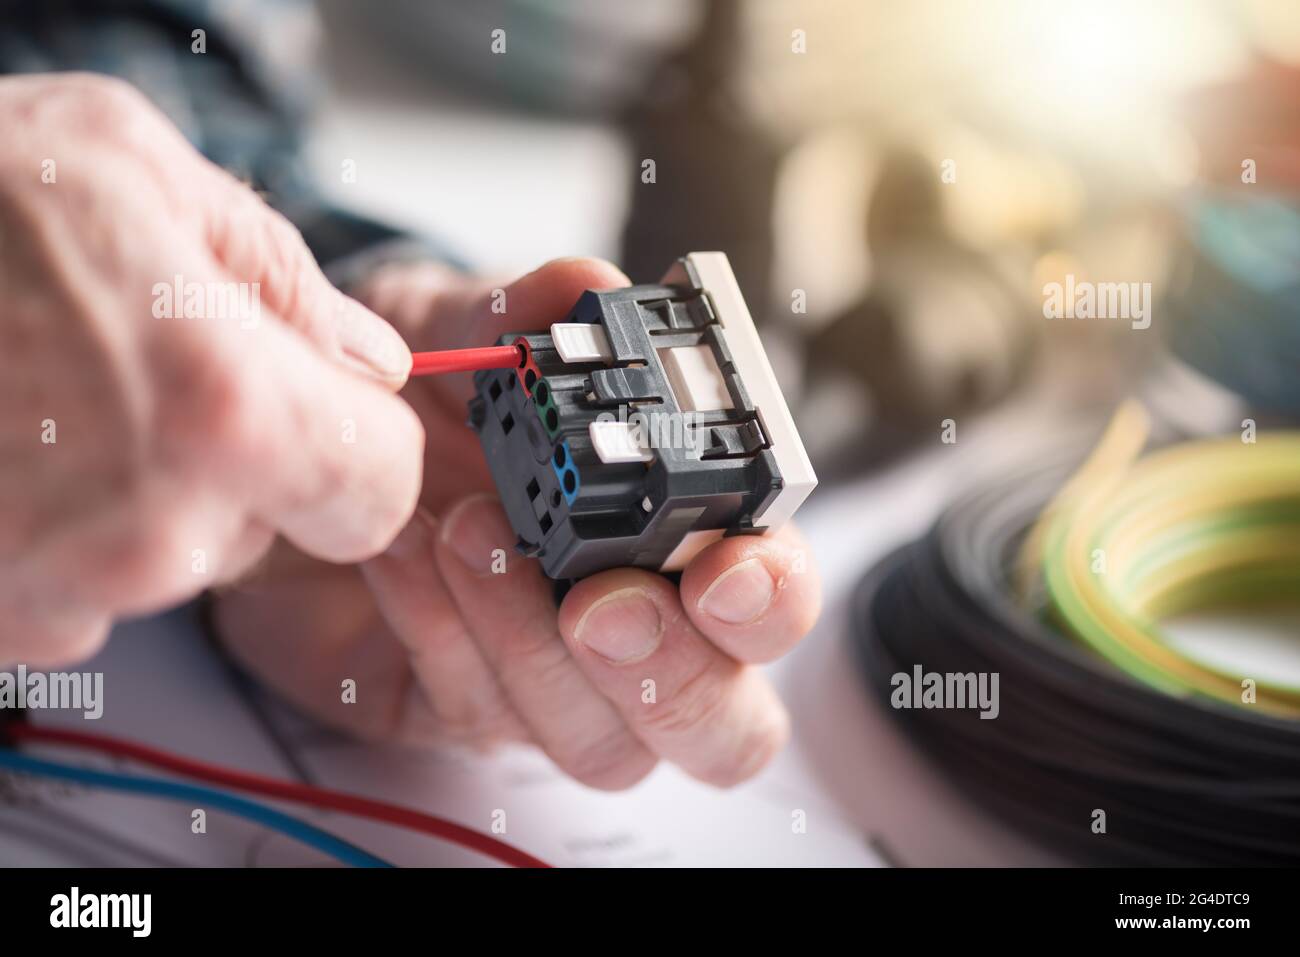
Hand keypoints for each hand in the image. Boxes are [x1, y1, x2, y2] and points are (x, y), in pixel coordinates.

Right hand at [0, 74, 422, 665]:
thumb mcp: (135, 167)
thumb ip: (283, 278)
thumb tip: (370, 362)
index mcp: (219, 412)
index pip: (379, 494)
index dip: (359, 450)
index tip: (323, 415)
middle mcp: (148, 529)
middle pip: (270, 527)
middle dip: (236, 460)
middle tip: (133, 366)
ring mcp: (59, 589)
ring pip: (173, 558)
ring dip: (140, 493)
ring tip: (47, 395)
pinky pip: (81, 590)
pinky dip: (60, 529)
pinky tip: (6, 447)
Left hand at [214, 258, 822, 788]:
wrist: (302, 436)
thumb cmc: (421, 387)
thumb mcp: (469, 327)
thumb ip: (532, 310)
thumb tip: (586, 288)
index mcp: (676, 529)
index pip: (767, 598)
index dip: (771, 598)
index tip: (725, 567)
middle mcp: (632, 621)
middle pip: (722, 724)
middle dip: (679, 675)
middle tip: (602, 601)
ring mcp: (550, 679)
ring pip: (601, 745)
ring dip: (537, 649)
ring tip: (469, 529)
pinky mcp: (455, 706)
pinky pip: (472, 711)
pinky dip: (441, 628)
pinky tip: (401, 545)